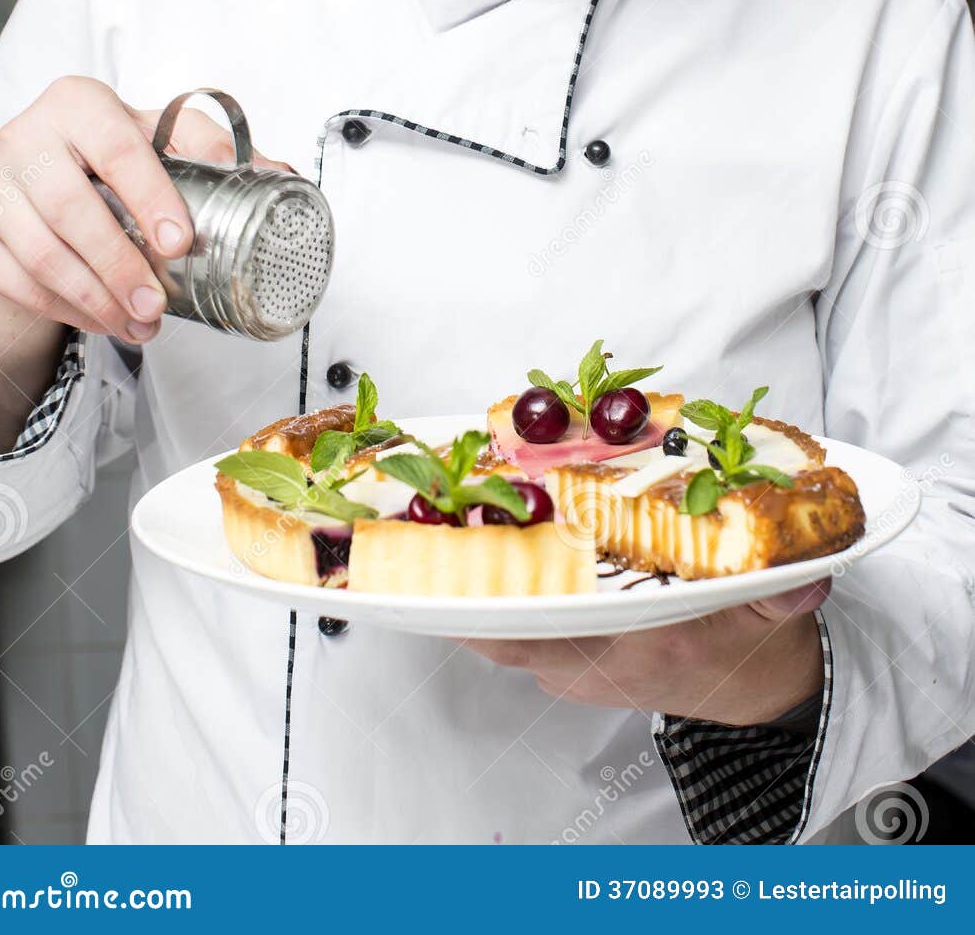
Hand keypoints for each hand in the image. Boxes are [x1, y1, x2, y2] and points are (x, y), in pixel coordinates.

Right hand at [0, 76, 293, 346]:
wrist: (33, 180)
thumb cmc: (105, 156)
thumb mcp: (155, 139)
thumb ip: (212, 150)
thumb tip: (283, 173)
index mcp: (77, 103)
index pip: (116, 147)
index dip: (150, 196)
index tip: (179, 241)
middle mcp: (26, 136)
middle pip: (71, 208)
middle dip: (121, 266)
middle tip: (158, 305)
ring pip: (40, 253)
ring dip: (95, 299)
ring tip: (138, 325)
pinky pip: (17, 281)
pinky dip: (65, 310)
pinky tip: (102, 322)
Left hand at [454, 579, 827, 725]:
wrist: (755, 695)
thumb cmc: (752, 645)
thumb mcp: (774, 618)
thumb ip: (785, 596)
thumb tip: (809, 577)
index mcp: (646, 651)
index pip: (565, 634)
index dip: (513, 610)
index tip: (473, 577)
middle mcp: (603, 668)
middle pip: (512, 638)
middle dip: (468, 597)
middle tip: (428, 543)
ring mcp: (583, 673)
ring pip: (506, 640)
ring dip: (471, 598)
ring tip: (432, 543)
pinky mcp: (572, 667)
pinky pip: (517, 640)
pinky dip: (491, 608)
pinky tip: (470, 565)